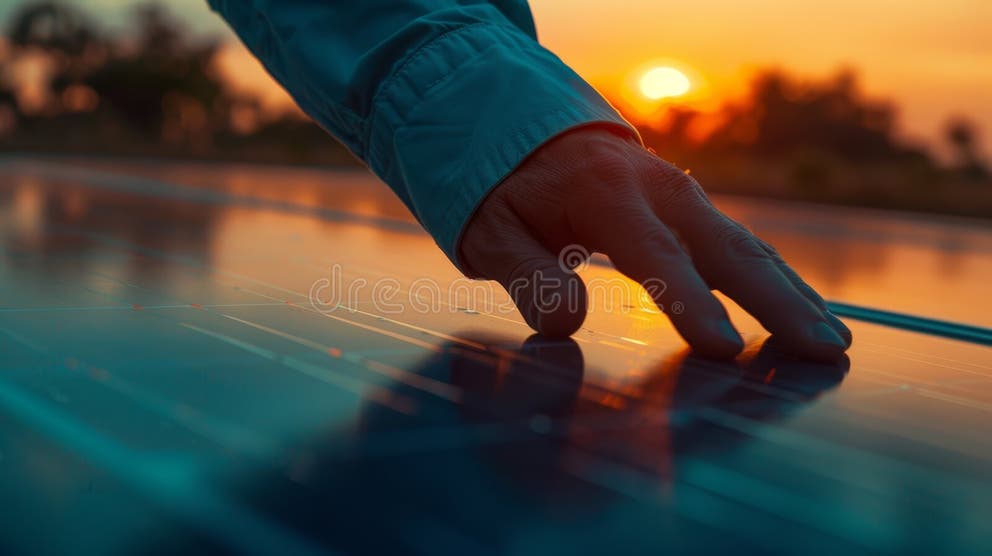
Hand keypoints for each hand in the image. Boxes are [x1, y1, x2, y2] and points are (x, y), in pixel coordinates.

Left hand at [459, 126, 851, 360]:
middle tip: (823, 349)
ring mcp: (683, 196)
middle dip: (779, 302)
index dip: (691, 303)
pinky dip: (778, 280)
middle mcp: (658, 190)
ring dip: (794, 293)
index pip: (656, 256)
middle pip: (728, 249)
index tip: (726, 350)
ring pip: (748, 247)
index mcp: (606, 194)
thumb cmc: (508, 190)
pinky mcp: (693, 209)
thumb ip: (528, 275)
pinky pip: (742, 245)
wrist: (530, 133)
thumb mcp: (493, 231)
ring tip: (835, 339)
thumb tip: (566, 324)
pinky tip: (805, 313)